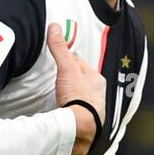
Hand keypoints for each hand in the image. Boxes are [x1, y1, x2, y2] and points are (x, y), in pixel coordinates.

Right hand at [47, 22, 105, 154]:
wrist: (81, 128)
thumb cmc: (78, 97)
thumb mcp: (67, 68)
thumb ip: (60, 49)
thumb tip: (54, 26)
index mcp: (96, 79)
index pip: (79, 64)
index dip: (67, 60)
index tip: (58, 59)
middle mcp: (99, 94)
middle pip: (80, 81)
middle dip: (71, 79)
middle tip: (57, 78)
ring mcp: (94, 109)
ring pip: (81, 98)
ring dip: (71, 96)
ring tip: (60, 96)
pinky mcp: (87, 123)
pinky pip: (78, 113)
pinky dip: (71, 111)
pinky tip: (64, 112)